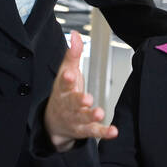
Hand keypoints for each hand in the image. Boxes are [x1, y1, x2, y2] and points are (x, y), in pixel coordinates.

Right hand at [43, 31, 117, 151]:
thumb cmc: (63, 94)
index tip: (69, 74)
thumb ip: (72, 55)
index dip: (66, 79)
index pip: (62, 84)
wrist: (53, 124)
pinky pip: (94, 132)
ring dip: (91, 116)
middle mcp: (68, 105)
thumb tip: (75, 34)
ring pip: (82, 118)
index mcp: (62, 90)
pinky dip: (104, 132)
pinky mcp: (85, 129)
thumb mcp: (65, 73)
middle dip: (78, 100)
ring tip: (99, 113)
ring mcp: (76, 119)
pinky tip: (114, 131)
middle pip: (72, 103)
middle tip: (86, 98)